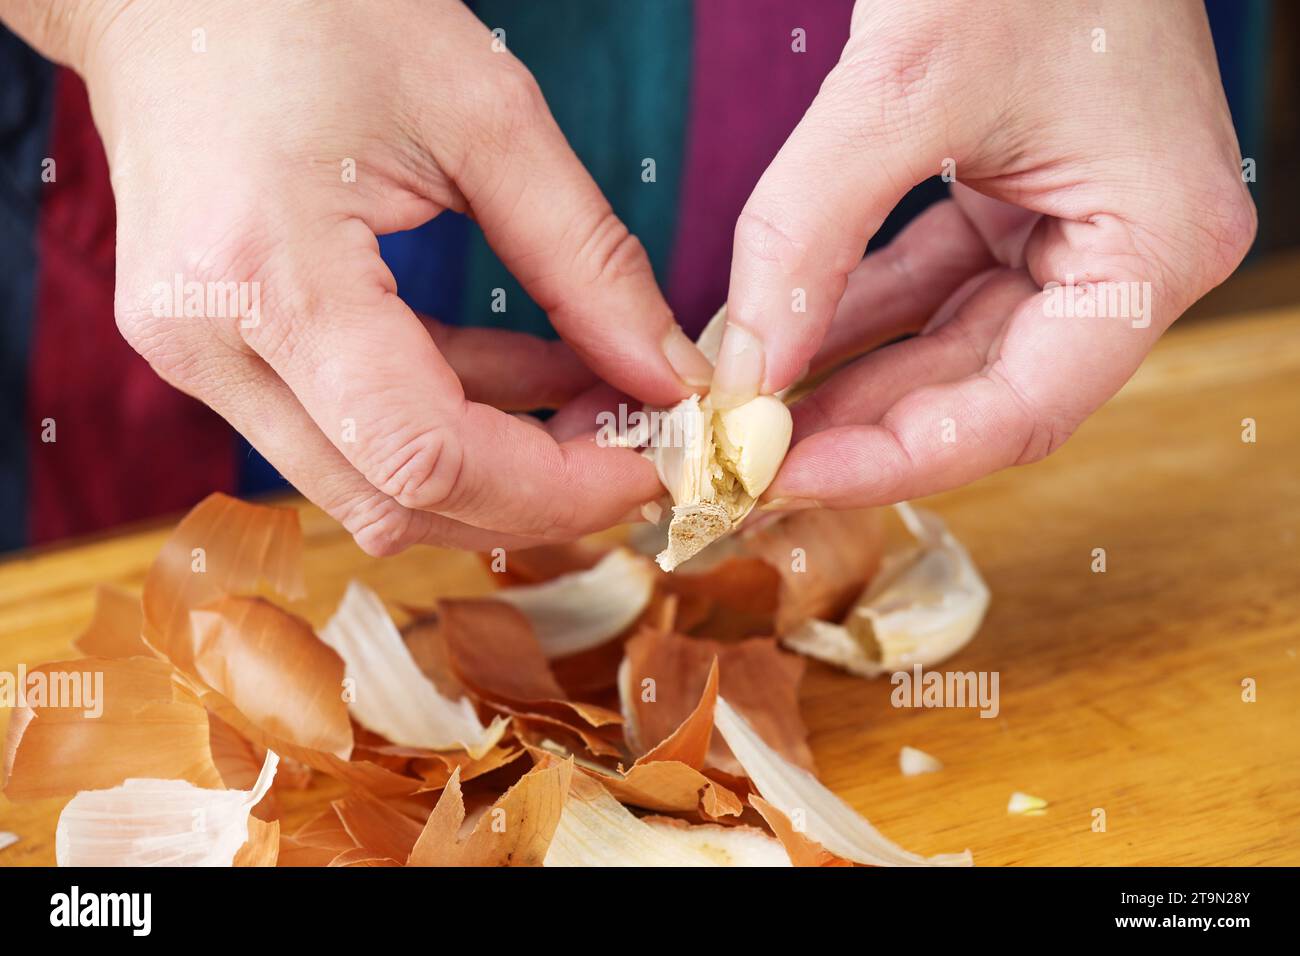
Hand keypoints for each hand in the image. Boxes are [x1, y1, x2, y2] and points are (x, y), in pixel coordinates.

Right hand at [10, 0, 712, 552]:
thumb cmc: (318, 9)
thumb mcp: (485, 115)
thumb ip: (586, 260)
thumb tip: (667, 373)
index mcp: (268, 271)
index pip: (422, 457)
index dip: (551, 489)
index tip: (646, 465)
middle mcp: (210, 343)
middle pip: (391, 499)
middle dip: (532, 495)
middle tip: (633, 444)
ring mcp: (198, 358)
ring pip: (369, 482)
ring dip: (494, 464)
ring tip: (593, 396)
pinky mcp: (212, 354)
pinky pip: (346, 432)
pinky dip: (446, 422)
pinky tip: (525, 371)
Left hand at [710, 0, 1255, 508]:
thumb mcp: (900, 84)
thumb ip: (809, 235)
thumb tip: (745, 373)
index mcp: (1156, 247)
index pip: (1019, 411)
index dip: (894, 461)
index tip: (779, 479)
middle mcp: (1130, 255)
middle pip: (978, 393)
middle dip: (854, 430)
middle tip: (744, 463)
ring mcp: (1077, 229)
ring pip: (947, 348)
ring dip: (845, 382)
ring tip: (749, 420)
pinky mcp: (1021, 202)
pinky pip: (929, 287)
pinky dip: (853, 316)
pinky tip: (778, 344)